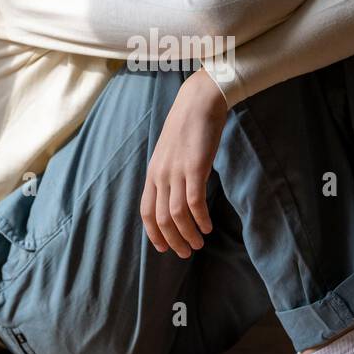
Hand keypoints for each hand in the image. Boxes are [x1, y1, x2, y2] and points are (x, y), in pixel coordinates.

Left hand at [140, 67, 228, 257]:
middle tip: (186, 252)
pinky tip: (207, 227)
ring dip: (188, 234)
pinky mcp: (195, 167)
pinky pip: (194, 201)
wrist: (198, 101)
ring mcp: (176, 172)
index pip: (146, 212)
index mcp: (153, 173)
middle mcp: (161, 175)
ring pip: (177, 215)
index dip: (154, 234)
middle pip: (160, 219)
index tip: (165, 248)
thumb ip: (169, 174)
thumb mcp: (170, 153)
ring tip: (199, 243)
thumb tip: (176, 197)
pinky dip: (200, 219)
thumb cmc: (187, 127)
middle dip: (173, 240)